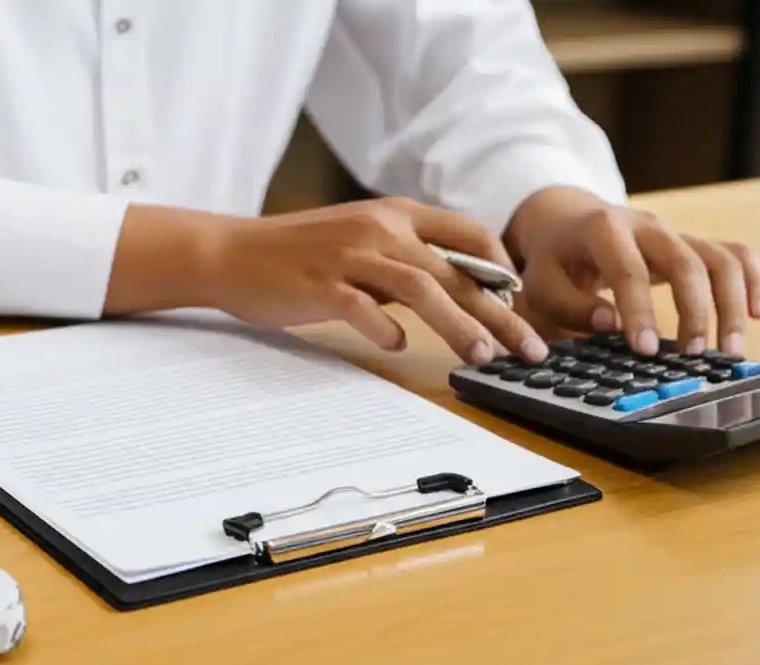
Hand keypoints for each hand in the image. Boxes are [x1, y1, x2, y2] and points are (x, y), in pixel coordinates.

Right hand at [201, 197, 548, 363]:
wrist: (231, 252)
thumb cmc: (298, 253)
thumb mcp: (360, 241)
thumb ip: (404, 259)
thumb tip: (453, 291)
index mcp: (395, 214)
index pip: (468, 234)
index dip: (502, 269)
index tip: (519, 303)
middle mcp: (380, 228)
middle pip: (456, 270)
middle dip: (501, 312)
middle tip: (529, 348)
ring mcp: (350, 255)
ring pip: (422, 288)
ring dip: (459, 324)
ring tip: (482, 356)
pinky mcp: (321, 285)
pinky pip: (364, 308)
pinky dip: (387, 329)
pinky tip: (398, 348)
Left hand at [507, 187, 759, 355]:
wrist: (569, 222)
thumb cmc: (555, 261)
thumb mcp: (542, 284)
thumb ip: (571, 305)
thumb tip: (612, 325)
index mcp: (603, 229)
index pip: (628, 270)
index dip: (639, 310)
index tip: (645, 350)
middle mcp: (647, 225)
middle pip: (686, 261)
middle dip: (695, 311)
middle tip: (693, 355)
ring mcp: (675, 233)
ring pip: (720, 258)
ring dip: (731, 304)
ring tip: (729, 350)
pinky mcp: (692, 243)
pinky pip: (736, 254)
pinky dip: (753, 280)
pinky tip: (758, 313)